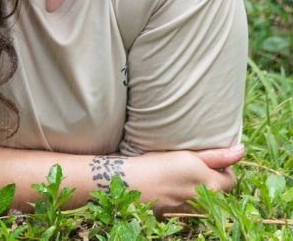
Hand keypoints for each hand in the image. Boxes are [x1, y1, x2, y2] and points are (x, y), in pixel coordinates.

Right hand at [128, 145, 243, 214]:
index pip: (231, 180)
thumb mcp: (187, 154)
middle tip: (188, 168)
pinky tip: (165, 190)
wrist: (128, 182)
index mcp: (211, 184)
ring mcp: (190, 213)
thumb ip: (216, 156)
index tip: (204, 161)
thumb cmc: (156, 163)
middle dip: (208, 181)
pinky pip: (185, 209)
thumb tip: (241, 151)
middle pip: (216, 192)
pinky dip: (179, 200)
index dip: (221, 169)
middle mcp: (204, 202)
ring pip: (201, 201)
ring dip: (194, 192)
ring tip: (175, 179)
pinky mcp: (175, 218)